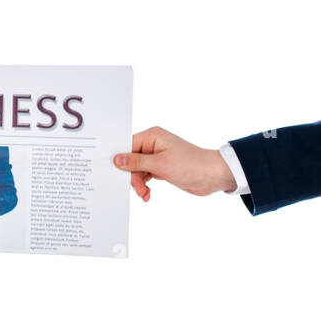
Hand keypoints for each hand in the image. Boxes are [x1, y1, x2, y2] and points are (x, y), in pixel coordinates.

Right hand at [113, 127, 236, 200]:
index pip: (127, 145)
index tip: (116, 172)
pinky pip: (144, 176)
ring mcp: (156, 157)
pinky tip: (147, 193)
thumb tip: (117, 159)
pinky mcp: (160, 168)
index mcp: (152, 137)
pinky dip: (144, 186)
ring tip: (144, 193)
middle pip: (130, 160)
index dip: (120, 159)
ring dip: (138, 183)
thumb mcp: (161, 164)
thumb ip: (136, 162)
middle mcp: (153, 145)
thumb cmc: (193, 164)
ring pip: (136, 170)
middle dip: (132, 176)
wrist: (213, 176)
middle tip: (137, 187)